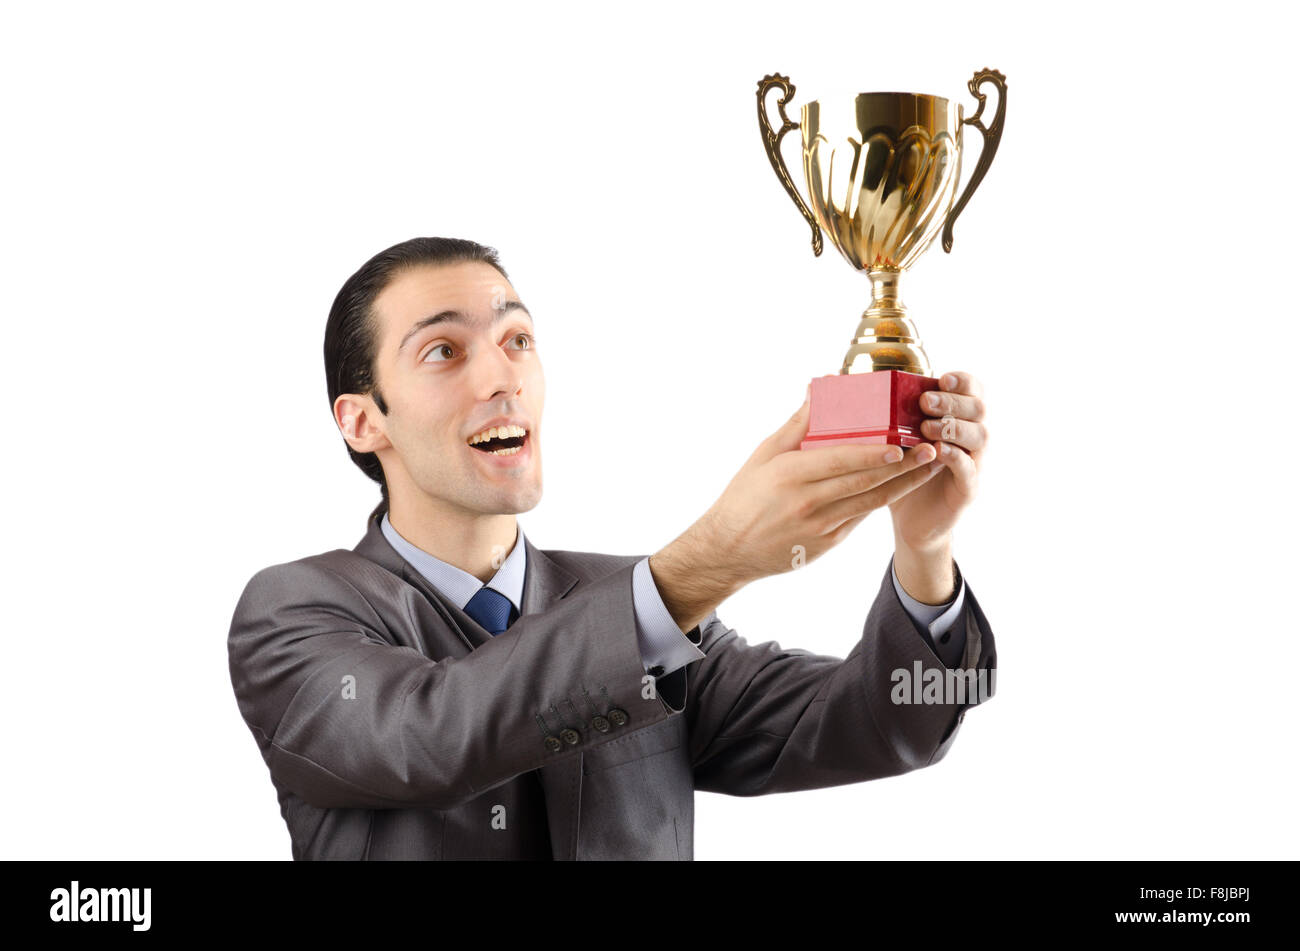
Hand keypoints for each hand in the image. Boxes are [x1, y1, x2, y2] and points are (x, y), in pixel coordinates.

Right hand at [692, 388, 942, 584]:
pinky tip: (903, 486)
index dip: (873, 454)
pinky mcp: (828, 543)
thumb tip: (818, 388)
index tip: (902, 443)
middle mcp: (808, 502)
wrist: (729, 549)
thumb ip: (796, 425)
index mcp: (790, 474)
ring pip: (870, 501)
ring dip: (904, 484)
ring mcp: (820, 526)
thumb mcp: (763, 455)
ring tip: (930, 466)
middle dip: (903, 466)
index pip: (840, 461)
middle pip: (864, 481)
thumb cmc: (744, 496)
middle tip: (932, 449)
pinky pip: (861, 516)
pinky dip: (883, 499)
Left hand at [889, 370, 987, 552]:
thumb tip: (830, 379)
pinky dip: (956, 458)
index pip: (971, 389)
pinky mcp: (968, 488)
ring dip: (953, 427)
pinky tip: (937, 452)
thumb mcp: (889, 438)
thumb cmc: (898, 472)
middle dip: (953, 401)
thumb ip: (875, 410)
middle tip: (925, 402)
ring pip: (980, 435)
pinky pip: (970, 469)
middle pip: (978, 407)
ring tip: (926, 427)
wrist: (911, 521)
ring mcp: (974, 462)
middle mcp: (970, 436)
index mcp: (954, 417)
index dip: (961, 381)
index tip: (940, 378)